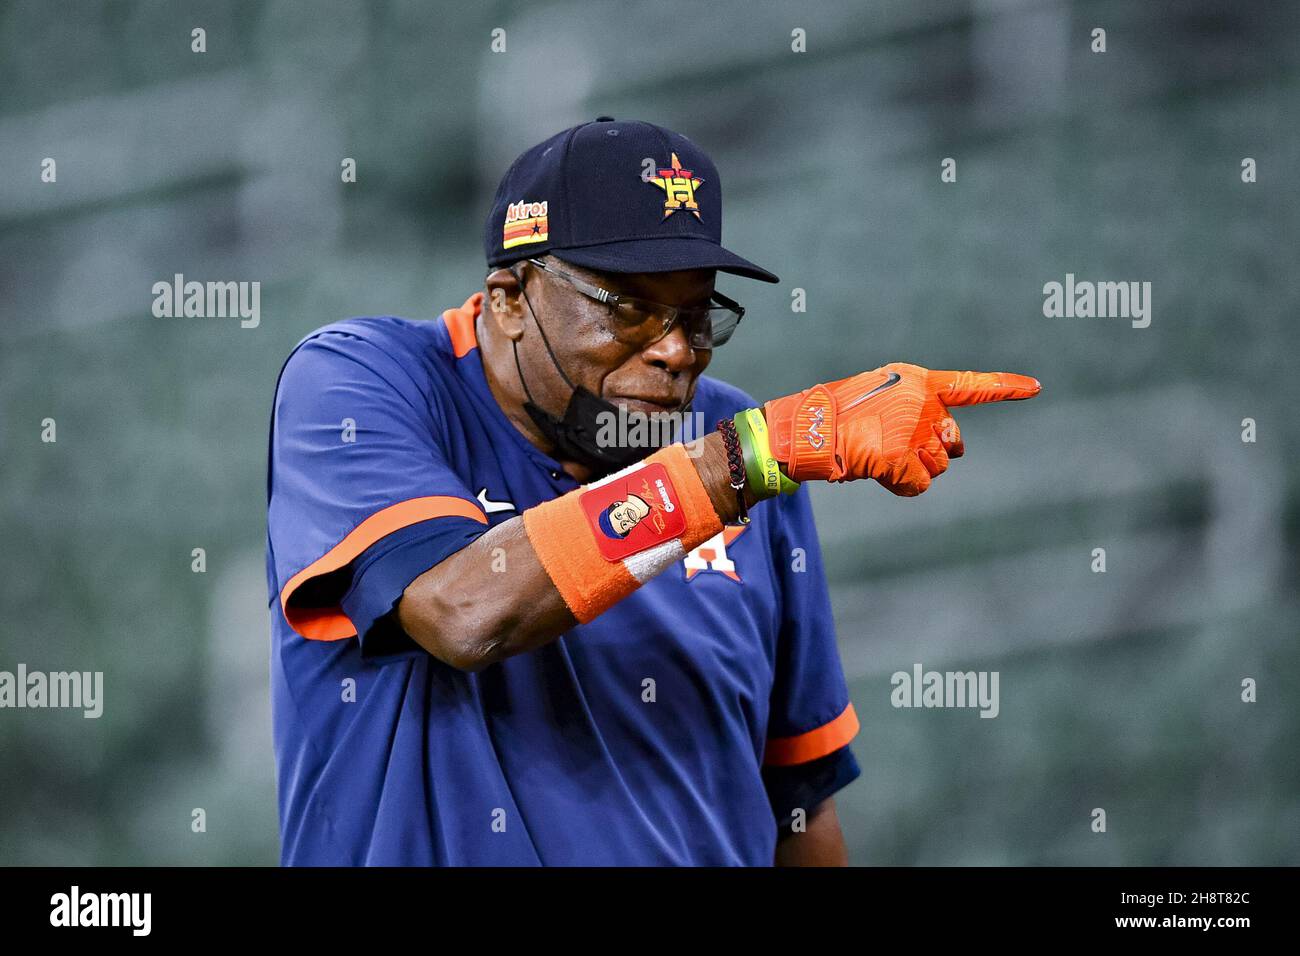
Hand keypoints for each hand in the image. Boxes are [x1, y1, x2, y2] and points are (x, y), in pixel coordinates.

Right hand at [762, 363, 1040, 495]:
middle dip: (935, 451)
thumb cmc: (838, 416)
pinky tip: (877, 472)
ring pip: (938, 466)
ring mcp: (913, 431)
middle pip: (952, 440)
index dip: (1004, 388)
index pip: (969, 386)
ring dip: (913, 469)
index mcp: (917, 381)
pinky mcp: (901, 458)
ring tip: (879, 458)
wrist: (809, 431)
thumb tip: (945, 445)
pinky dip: (901, 485)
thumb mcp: (880, 397)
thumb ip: (914, 411)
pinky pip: (918, 485)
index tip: (1035, 387)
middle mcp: (922, 404)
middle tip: (898, 449)